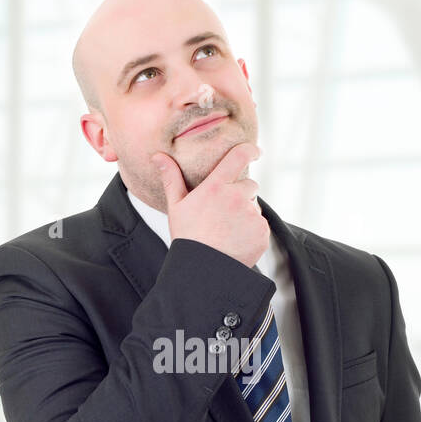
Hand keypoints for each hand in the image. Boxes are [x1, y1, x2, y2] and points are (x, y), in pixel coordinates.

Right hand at [152, 143, 268, 267]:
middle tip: (224, 213)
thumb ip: (171, 178)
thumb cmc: (187, 238)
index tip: (254, 152)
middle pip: (250, 185)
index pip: (239, 156)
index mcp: (216, 186)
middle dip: (242, 194)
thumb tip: (159, 156)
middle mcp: (237, 197)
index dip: (250, 150)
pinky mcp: (262, 232)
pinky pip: (261, 225)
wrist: (202, 271)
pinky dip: (253, 231)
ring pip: (255, 206)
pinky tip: (236, 241)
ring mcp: (252, 215)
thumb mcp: (176, 207)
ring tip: (228, 231)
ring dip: (247, 213)